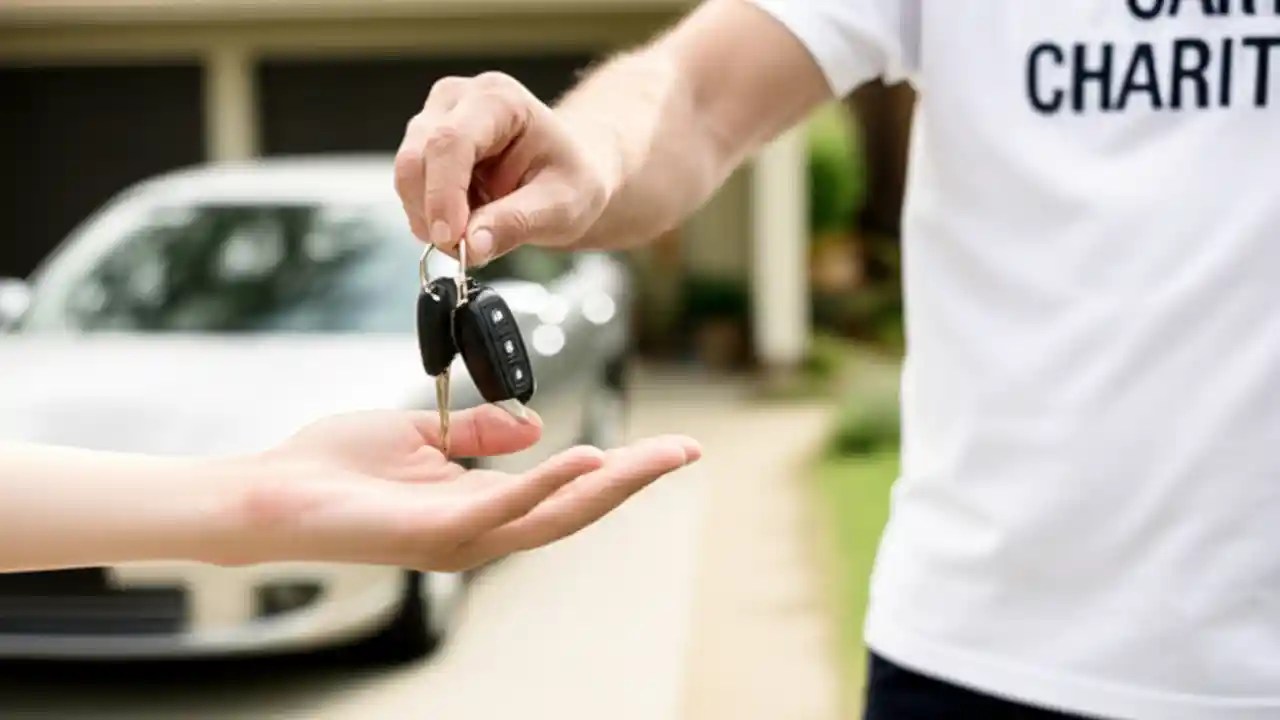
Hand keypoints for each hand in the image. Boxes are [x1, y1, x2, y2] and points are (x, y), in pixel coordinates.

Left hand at [226, 405, 698, 571]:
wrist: (272, 494)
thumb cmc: (335, 467)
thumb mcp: (419, 431)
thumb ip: (476, 429)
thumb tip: (536, 425)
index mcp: (479, 507)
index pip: (564, 490)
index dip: (618, 468)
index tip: (665, 444)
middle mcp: (480, 531)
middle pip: (577, 509)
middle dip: (636, 480)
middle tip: (689, 449)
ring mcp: (461, 539)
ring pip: (555, 516)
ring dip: (612, 484)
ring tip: (660, 455)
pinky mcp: (434, 536)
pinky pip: (503, 509)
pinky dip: (549, 483)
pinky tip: (587, 457)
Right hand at [394, 72, 615, 265]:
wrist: (566, 175)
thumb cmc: (569, 180)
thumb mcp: (561, 207)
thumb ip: (516, 223)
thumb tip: (471, 246)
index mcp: (500, 99)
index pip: (451, 142)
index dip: (443, 194)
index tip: (450, 239)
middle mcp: (459, 99)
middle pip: (417, 156)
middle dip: (432, 212)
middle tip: (463, 251)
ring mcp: (435, 119)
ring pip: (407, 174)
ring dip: (430, 217)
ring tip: (475, 234)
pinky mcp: (423, 145)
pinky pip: (410, 187)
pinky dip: (430, 215)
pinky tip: (465, 220)